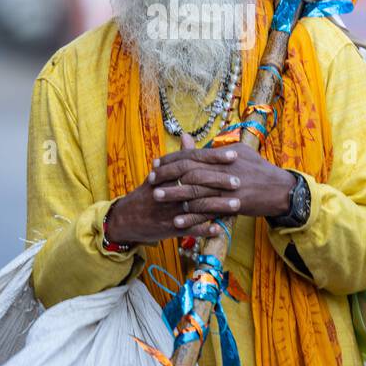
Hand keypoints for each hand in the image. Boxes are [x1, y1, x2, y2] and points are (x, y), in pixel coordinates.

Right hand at [103, 133, 234, 246]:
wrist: (126, 218)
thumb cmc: (147, 194)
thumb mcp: (159, 174)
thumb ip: (177, 157)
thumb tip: (187, 136)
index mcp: (166, 173)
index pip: (193, 160)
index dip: (214, 157)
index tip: (234, 155)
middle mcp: (167, 189)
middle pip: (195, 181)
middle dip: (219, 181)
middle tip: (239, 181)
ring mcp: (168, 209)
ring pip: (195, 206)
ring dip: (217, 206)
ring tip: (237, 205)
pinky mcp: (168, 228)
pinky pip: (188, 228)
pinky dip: (203, 229)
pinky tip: (219, 228)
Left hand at [147, 136, 296, 231]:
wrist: (281, 190)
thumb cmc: (260, 170)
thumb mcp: (240, 153)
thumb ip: (216, 150)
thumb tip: (196, 144)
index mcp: (223, 154)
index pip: (192, 154)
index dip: (172, 158)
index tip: (156, 163)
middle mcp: (223, 169)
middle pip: (189, 170)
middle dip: (167, 174)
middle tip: (150, 179)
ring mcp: (228, 187)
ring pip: (196, 190)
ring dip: (174, 194)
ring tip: (157, 197)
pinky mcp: (233, 205)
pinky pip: (208, 212)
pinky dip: (192, 217)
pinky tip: (177, 221)